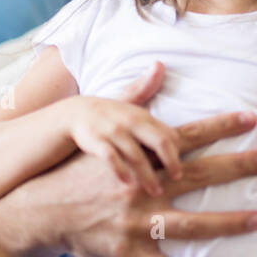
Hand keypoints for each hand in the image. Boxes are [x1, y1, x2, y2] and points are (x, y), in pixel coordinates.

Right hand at [0, 65, 256, 256]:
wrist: (39, 211)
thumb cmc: (78, 171)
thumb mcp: (104, 133)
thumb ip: (136, 99)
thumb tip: (158, 66)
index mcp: (141, 160)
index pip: (187, 136)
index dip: (221, 125)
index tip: (252, 118)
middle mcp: (143, 190)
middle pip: (199, 174)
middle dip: (237, 167)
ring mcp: (137, 224)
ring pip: (192, 224)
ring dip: (229, 222)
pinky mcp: (129, 255)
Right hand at [66, 80, 181, 195]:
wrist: (70, 115)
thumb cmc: (108, 114)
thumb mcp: (129, 101)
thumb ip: (148, 90)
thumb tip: (159, 64)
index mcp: (142, 115)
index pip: (169, 133)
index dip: (179, 150)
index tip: (186, 167)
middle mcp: (130, 121)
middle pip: (159, 141)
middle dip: (171, 161)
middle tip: (178, 178)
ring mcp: (112, 131)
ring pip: (136, 155)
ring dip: (147, 175)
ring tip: (155, 191)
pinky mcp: (95, 141)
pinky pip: (110, 158)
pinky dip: (120, 170)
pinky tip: (126, 184)